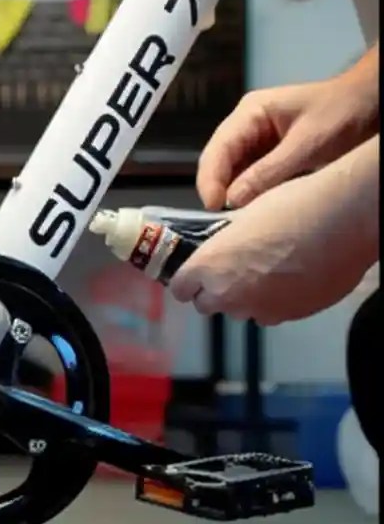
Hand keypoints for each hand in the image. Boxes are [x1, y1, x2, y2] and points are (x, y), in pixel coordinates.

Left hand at [169, 166, 378, 325]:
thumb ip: (224, 243)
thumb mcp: (244, 216)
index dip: (188, 281)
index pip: (181, 289)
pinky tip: (291, 279)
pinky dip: (276, 301)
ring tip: (269, 271)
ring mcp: (261, 309)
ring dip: (247, 297)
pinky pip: (273, 313)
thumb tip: (224, 246)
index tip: (195, 276)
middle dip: (216, 291)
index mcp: (209, 267)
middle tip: (234, 270)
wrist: (344, 220)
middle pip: (208, 305)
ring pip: (241, 311)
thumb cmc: (295, 207)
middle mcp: (229, 295)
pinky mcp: (291, 315)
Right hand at [197, 53, 378, 209]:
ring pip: (233, 172)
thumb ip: (267, 172)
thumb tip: (233, 199)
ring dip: (233, 193)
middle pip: (219, 161)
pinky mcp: (270, 155)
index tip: (214, 206)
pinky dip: (249, 193)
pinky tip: (252, 207)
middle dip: (218, 188)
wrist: (371, 102)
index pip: (218, 148)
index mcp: (250, 112)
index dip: (211, 179)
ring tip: (236, 216)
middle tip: (221, 218)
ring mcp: (258, 140)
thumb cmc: (344, 112)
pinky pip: (251, 177)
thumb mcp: (307, 145)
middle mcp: (247, 125)